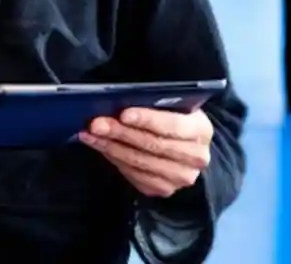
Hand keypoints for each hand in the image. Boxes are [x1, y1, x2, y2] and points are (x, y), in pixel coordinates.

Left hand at [78, 108, 212, 197]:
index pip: (173, 126)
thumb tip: (118, 100)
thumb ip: (153, 103)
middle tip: (96, 124)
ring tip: (89, 135)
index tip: (123, 114)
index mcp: (201, 130)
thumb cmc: (172, 117)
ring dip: (110, 147)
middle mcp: (196, 157)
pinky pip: (134, 176)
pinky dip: (113, 159)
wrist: (184, 146)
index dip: (147, 120)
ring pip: (140, 163)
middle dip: (121, 133)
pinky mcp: (164, 189)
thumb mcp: (171, 105)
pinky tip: (99, 147)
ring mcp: (181, 177)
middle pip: (153, 146)